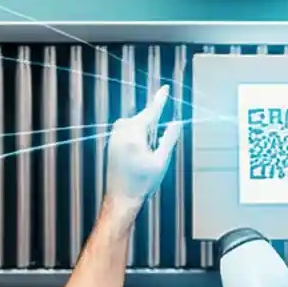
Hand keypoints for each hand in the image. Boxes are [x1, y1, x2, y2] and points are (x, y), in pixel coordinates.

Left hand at [103, 85, 181, 225]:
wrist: (121, 198)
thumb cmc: (142, 182)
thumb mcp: (161, 161)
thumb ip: (169, 139)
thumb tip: (176, 122)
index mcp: (134, 135)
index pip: (151, 112)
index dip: (160, 100)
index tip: (165, 88)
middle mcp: (121, 132)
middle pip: (143, 118)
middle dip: (152, 125)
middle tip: (154, 152)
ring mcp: (114, 137)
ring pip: (134, 124)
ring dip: (144, 132)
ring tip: (146, 156)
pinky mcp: (111, 143)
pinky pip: (126, 130)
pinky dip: (136, 136)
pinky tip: (138, 155)